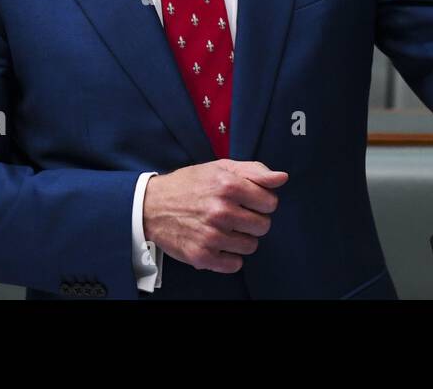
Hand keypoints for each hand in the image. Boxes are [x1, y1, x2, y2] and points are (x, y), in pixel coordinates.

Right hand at [142, 160, 287, 272]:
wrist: (151, 206)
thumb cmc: (190, 185)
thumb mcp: (221, 168)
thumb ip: (254, 171)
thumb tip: (281, 178)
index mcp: (229, 185)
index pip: (270, 203)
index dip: (262, 202)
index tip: (249, 202)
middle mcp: (221, 210)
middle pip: (263, 226)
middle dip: (253, 221)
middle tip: (235, 215)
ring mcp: (212, 235)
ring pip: (251, 246)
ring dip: (241, 239)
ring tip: (225, 229)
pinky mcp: (202, 256)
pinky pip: (235, 264)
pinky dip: (230, 257)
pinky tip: (218, 244)